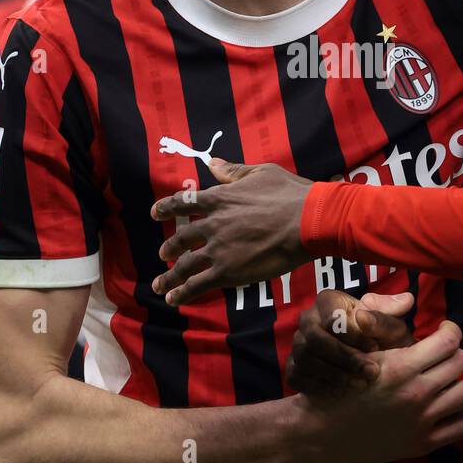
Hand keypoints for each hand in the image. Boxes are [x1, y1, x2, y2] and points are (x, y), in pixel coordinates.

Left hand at [151, 158, 313, 304]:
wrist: (307, 221)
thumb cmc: (290, 194)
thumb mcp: (260, 173)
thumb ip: (233, 171)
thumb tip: (212, 164)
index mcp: (219, 198)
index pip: (183, 202)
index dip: (166, 207)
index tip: (155, 213)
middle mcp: (212, 224)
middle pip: (181, 238)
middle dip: (169, 248)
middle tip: (162, 254)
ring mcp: (218, 250)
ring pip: (184, 266)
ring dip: (169, 277)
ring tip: (159, 285)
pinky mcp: (228, 272)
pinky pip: (198, 285)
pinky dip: (182, 293)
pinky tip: (173, 299)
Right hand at [286, 289, 414, 397]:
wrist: (369, 366)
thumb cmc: (380, 340)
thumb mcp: (390, 328)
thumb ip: (393, 316)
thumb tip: (404, 301)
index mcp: (329, 301)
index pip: (332, 315)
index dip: (353, 333)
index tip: (375, 346)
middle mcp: (308, 319)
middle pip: (315, 337)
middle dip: (344, 357)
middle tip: (370, 372)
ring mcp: (298, 344)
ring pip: (305, 358)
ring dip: (334, 374)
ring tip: (359, 385)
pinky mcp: (293, 367)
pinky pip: (297, 377)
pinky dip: (318, 387)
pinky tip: (340, 394)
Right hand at [298, 319, 462, 462]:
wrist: (323, 430)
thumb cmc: (340, 385)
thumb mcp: (362, 352)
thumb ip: (388, 329)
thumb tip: (408, 301)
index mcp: (402, 366)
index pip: (449, 340)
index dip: (451, 329)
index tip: (444, 329)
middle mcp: (417, 393)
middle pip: (461, 362)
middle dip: (454, 353)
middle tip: (441, 355)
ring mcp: (422, 420)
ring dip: (457, 383)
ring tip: (443, 382)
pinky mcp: (423, 443)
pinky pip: (461, 425)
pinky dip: (456, 415)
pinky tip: (441, 409)